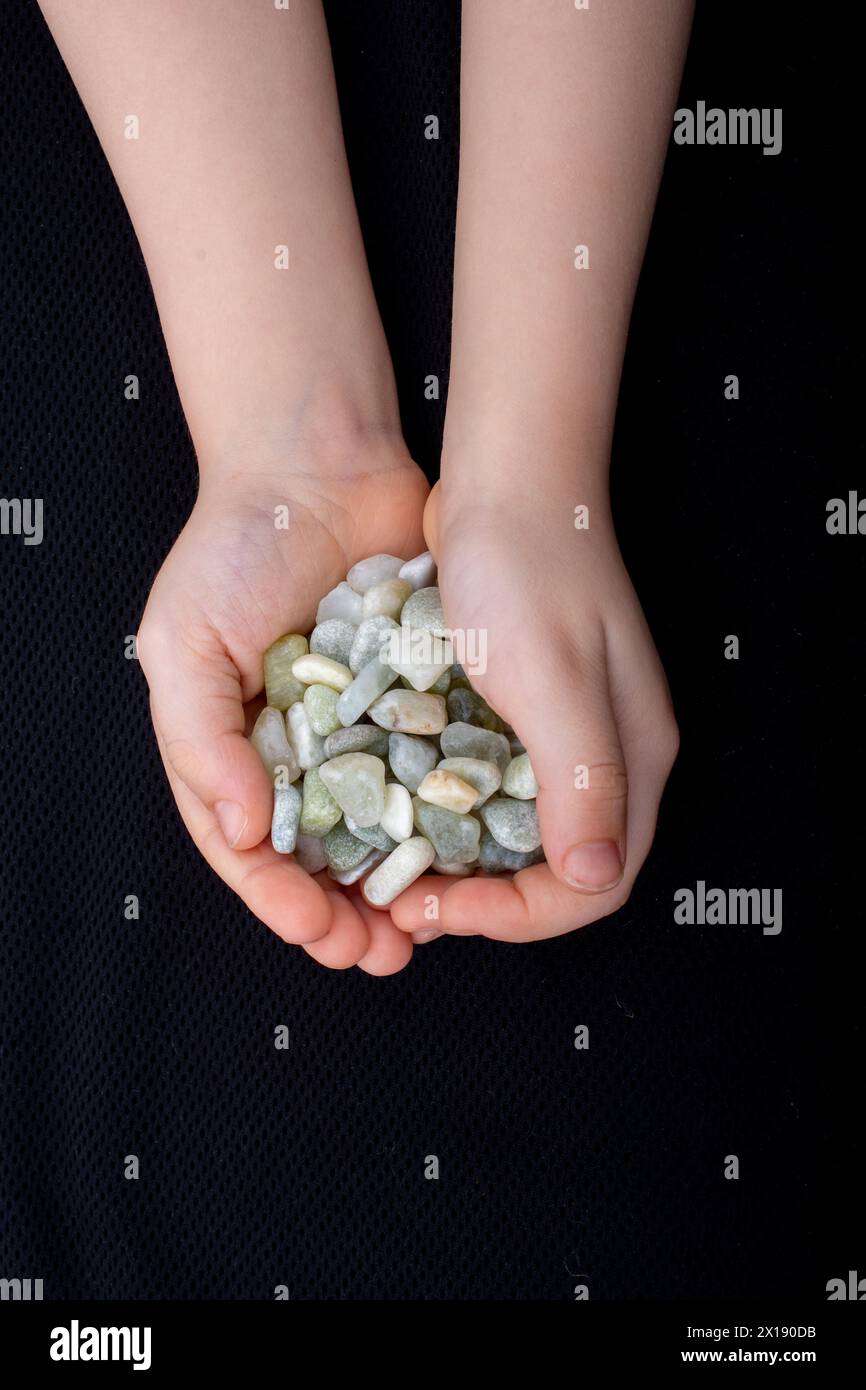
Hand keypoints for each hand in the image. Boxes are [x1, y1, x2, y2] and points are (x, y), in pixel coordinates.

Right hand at [138, 438, 428, 974]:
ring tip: (424, 931)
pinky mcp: (420, 704)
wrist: (317, 467)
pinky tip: (466, 856)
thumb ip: (200, 740)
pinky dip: (444, 821)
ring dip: (400, 888)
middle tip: (381, 954)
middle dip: (347, 917)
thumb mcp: (184, 642)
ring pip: (383, 833)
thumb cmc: (233, 552)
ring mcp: (364, 733)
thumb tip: (240, 831)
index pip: (250, 850)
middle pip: (321, 859)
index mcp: (235, 751)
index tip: (320, 932)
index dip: (281, 901)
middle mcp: (301, 754)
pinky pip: (433, 774)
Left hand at [386, 478, 678, 941]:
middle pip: (558, 867)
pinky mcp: (521, 705)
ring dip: (458, 864)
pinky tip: (392, 810)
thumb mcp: (554, 679)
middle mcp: (606, 752)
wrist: (507, 474)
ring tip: (389, 870)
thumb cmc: (530, 565)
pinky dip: (444, 813)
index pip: (593, 883)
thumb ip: (581, 779)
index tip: (441, 911)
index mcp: (631, 756)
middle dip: (483, 901)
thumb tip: (592, 877)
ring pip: (517, 831)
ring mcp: (563, 728)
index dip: (519, 917)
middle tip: (404, 903)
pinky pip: (487, 785)